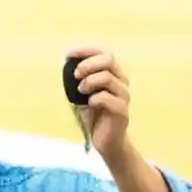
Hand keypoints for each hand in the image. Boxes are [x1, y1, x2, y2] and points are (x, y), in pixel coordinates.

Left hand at [68, 46, 130, 160]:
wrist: (106, 141)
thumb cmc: (94, 115)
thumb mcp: (82, 94)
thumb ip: (78, 79)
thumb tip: (67, 61)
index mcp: (114, 75)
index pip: (104, 53)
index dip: (87, 50)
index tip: (69, 54)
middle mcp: (122, 82)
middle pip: (108, 60)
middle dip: (88, 64)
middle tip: (76, 75)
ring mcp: (124, 96)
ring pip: (107, 78)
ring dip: (89, 82)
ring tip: (81, 91)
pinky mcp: (122, 111)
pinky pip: (107, 98)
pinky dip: (94, 98)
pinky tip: (89, 104)